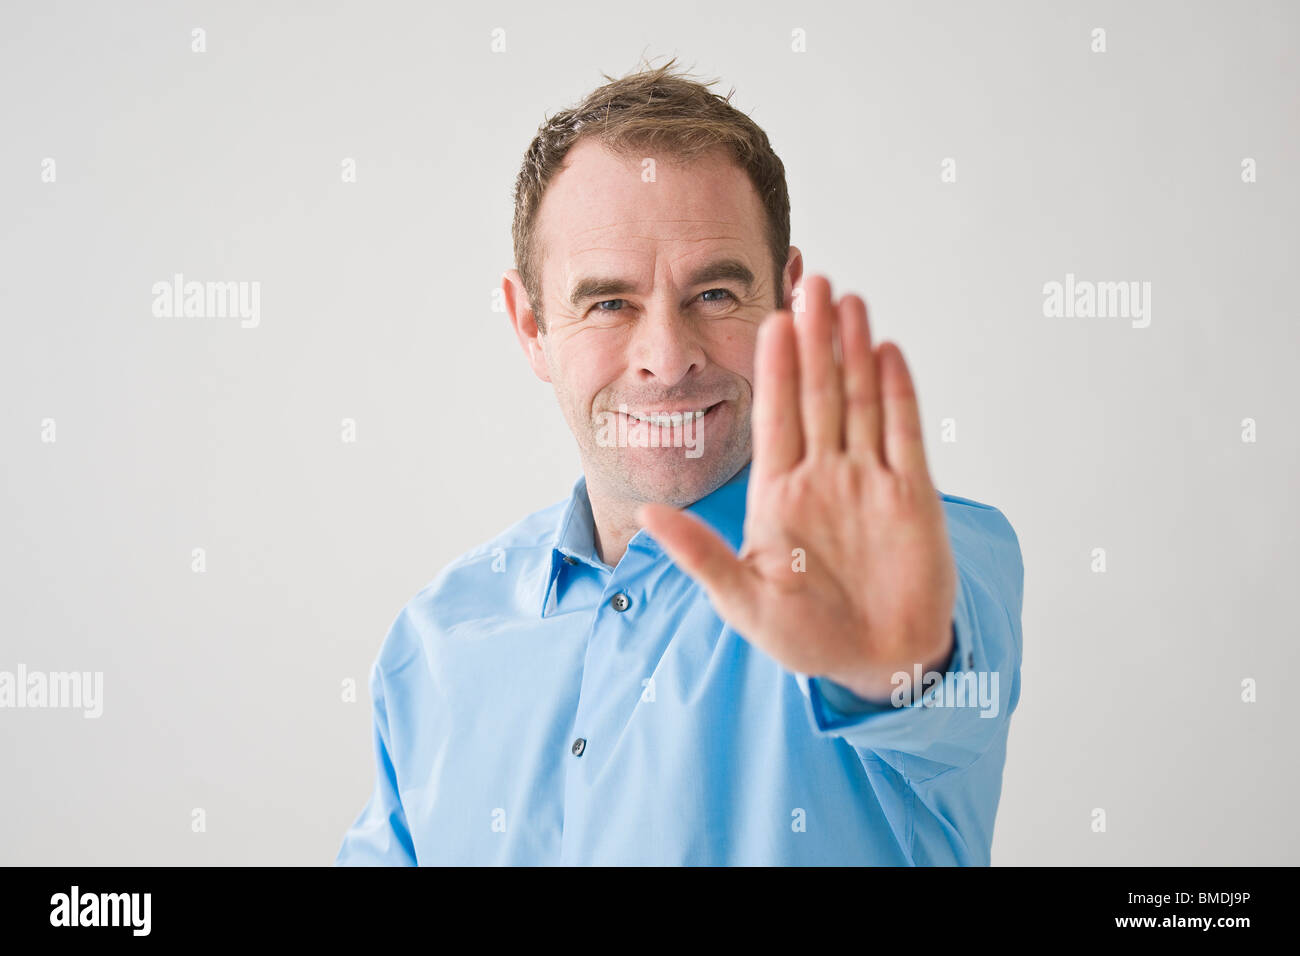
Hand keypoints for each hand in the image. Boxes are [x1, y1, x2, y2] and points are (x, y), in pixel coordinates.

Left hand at [638, 275, 956, 701]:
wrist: (877, 665)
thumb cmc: (805, 637)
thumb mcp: (743, 600)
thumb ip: (701, 555)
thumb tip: (647, 518)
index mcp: (780, 493)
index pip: (775, 416)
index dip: (775, 368)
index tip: (769, 320)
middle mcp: (823, 476)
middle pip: (818, 394)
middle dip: (814, 340)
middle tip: (812, 282)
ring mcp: (868, 481)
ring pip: (861, 402)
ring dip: (855, 352)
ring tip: (849, 302)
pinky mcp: (912, 496)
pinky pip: (902, 435)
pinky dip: (897, 394)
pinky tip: (887, 352)